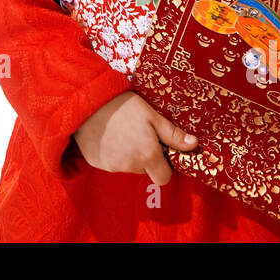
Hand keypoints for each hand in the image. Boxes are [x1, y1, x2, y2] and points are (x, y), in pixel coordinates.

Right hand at [73, 91, 197, 184]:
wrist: (86, 102)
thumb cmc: (122, 105)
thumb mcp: (151, 115)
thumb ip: (172, 133)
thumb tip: (193, 145)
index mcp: (147, 155)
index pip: (164, 178)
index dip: (164, 166)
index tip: (159, 150)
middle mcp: (130, 166)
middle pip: (145, 170)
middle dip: (145, 157)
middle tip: (139, 134)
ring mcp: (112, 166)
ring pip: (128, 166)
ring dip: (128, 155)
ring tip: (121, 131)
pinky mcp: (96, 163)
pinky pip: (111, 163)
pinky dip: (112, 153)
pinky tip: (108, 135)